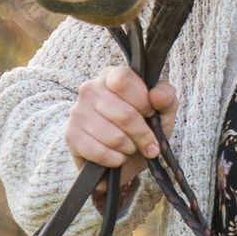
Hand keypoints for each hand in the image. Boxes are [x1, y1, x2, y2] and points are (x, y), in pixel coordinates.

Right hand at [65, 65, 177, 187]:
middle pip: (124, 113)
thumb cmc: (142, 128)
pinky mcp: (70, 135)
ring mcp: (77, 111)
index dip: (141, 100)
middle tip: (148, 142)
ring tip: (129, 147)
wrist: (122, 160)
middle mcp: (90, 88)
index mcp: (112, 75)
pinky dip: (116, 160)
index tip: (150, 113)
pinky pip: (100, 153)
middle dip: (142, 133)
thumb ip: (166, 97)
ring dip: (129, 148)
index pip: (123, 79)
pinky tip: (117, 157)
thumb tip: (155, 95)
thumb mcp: (162, 111)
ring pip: (114, 137)